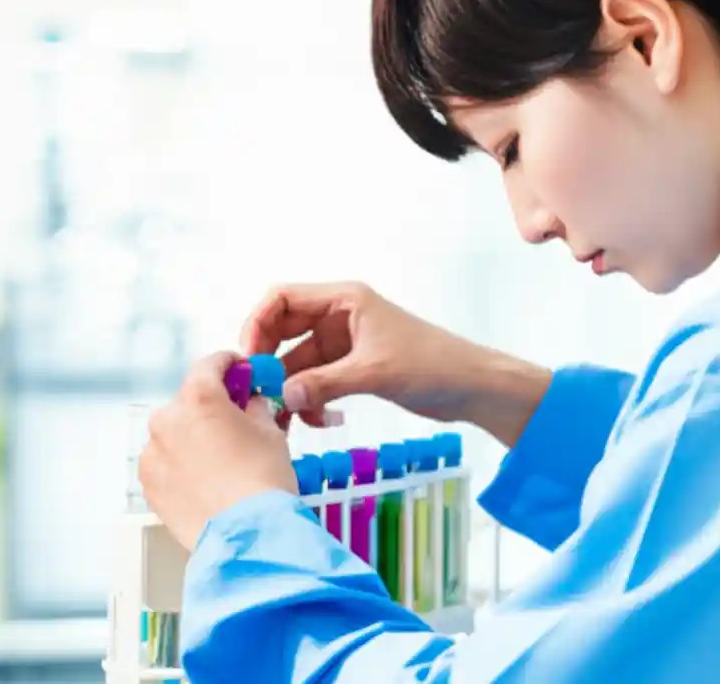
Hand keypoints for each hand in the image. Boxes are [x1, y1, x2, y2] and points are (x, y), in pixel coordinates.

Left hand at [140, 351, 298, 549]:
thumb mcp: (270, 431)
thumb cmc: (262, 481)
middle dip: (212, 407)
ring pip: (175, 433)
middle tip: (237, 421)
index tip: (239, 371)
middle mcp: (167, 419)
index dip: (230, 364)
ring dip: (194, 437)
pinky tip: (206, 479)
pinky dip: (182, 464)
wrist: (247, 533)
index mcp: (199, 397)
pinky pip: (165, 462)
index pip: (211, 364)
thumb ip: (255, 407)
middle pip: (190, 400)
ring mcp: (153, 453)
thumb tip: (250, 405)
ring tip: (222, 460)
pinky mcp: (148, 483)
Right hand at [241, 282, 550, 446]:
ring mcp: (344, 343)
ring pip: (298, 363)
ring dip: (291, 390)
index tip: (248, 358)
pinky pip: (315, 381)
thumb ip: (325, 383)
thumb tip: (282, 397)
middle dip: (270, 363)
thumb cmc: (432, 364)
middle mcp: (339, 315)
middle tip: (260, 395)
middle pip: (282, 331)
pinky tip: (323, 421)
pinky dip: (311, 400)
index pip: (282, 297)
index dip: (257, 323)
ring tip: (290, 419)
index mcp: (345, 299)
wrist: (471, 386)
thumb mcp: (375, 372)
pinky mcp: (352, 368)